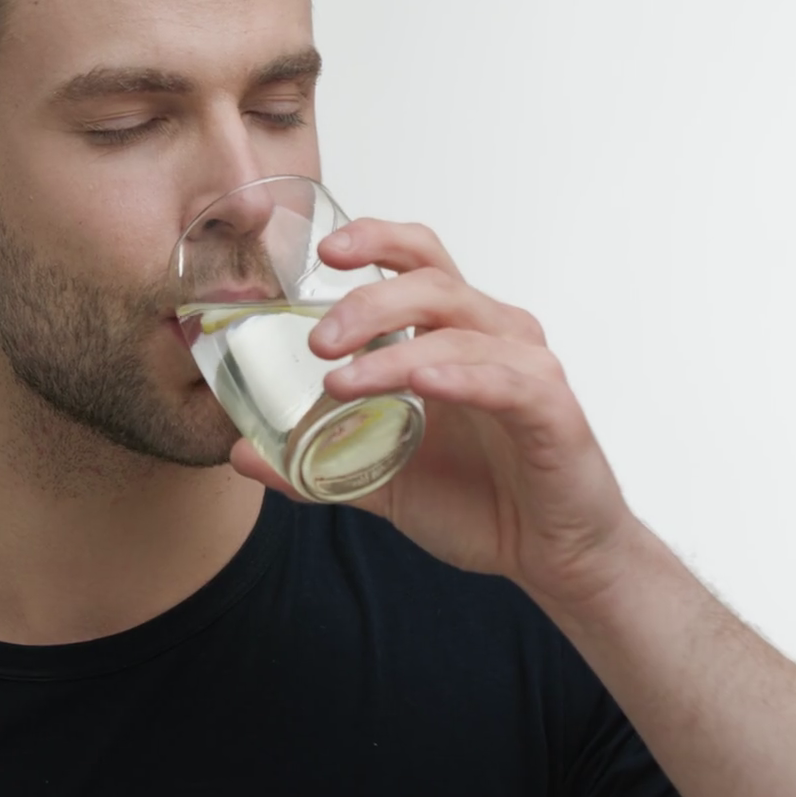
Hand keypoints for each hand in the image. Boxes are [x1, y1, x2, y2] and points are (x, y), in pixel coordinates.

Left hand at [229, 218, 644, 608]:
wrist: (550, 557)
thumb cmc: (479, 500)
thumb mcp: (380, 479)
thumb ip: (314, 462)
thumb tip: (242, 453)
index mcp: (455, 332)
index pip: (417, 259)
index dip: (375, 239)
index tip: (323, 251)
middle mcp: (494, 334)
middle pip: (431, 281)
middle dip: (367, 301)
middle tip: (317, 340)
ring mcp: (527, 368)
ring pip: (458, 330)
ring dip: (393, 351)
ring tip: (341, 380)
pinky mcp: (553, 410)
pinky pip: (506, 381)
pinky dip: (461, 378)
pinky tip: (424, 387)